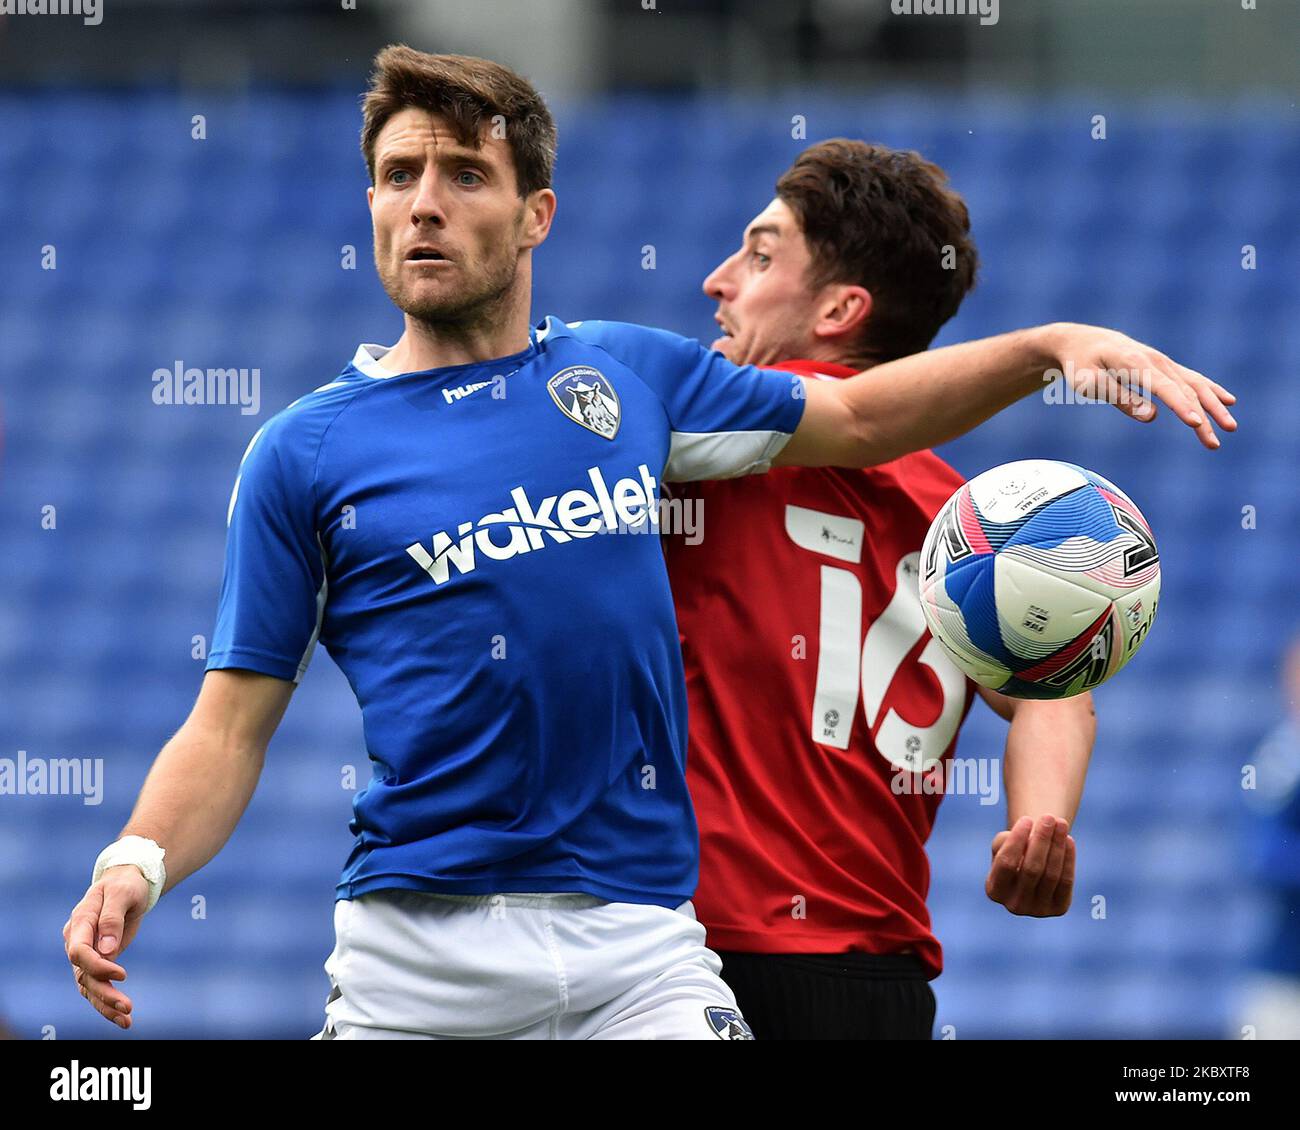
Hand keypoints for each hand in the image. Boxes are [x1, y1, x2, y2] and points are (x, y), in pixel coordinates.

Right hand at [63, 865, 149, 1029]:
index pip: (79, 952)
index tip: (123, 975)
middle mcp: (77, 942)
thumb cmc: (125, 884)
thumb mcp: (122, 892)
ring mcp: (86, 954)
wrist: (127, 883)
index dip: (98, 966)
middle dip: (104, 993)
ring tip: (127, 1020)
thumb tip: (107, 949)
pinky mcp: (98, 962)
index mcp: (79, 923)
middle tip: (127, 1006)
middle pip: (83, 974)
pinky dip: (107, 1003)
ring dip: (105, 1004)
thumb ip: (112, 919)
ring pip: (89, 986)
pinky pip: (97, 986)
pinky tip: (123, 1019)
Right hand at [985, 815, 1074, 916]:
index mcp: (994, 891)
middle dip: (1041, 840)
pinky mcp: (1058, 908)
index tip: (1026, 818)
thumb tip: (1030, 841)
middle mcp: (1014, 905)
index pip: (1006, 863)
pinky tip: (1068, 840)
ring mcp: (1038, 910)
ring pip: (1051, 874)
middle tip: (1049, 817)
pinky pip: (1066, 881)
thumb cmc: (1014, 850)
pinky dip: (1068, 859)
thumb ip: (1009, 841)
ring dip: (1057, 846)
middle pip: (1031, 869)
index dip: (1017, 840)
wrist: (1030, 868)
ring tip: (1060, 823)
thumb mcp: (1003, 844)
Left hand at [1044, 323, 1236, 448]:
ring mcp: (1162, 362)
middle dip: (1203, 417)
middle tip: (1214, 444)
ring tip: (1230, 427)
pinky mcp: (1163, 366)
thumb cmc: (1080, 364)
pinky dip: (1210, 390)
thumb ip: (1119, 397)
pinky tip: (1228, 401)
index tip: (1195, 423)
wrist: (1080, 341)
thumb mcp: (1089, 383)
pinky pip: (1192, 379)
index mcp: (1135, 363)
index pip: (1164, 387)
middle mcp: (1154, 360)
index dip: (1180, 405)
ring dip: (1213, 406)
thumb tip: (1152, 416)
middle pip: (1184, 391)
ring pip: (1194, 385)